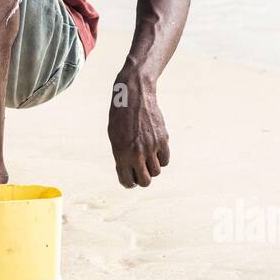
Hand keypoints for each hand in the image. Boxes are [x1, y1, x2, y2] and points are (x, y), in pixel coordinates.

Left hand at [108, 73, 169, 188]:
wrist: (134, 96)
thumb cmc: (120, 116)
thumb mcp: (114, 137)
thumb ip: (121, 155)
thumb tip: (129, 171)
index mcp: (121, 154)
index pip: (128, 181)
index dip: (129, 182)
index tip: (130, 178)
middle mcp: (137, 153)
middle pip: (145, 181)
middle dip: (142, 179)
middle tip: (140, 171)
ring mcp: (151, 147)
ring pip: (156, 172)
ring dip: (152, 168)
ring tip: (147, 159)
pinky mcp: (163, 140)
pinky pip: (165, 160)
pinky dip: (161, 159)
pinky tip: (155, 152)